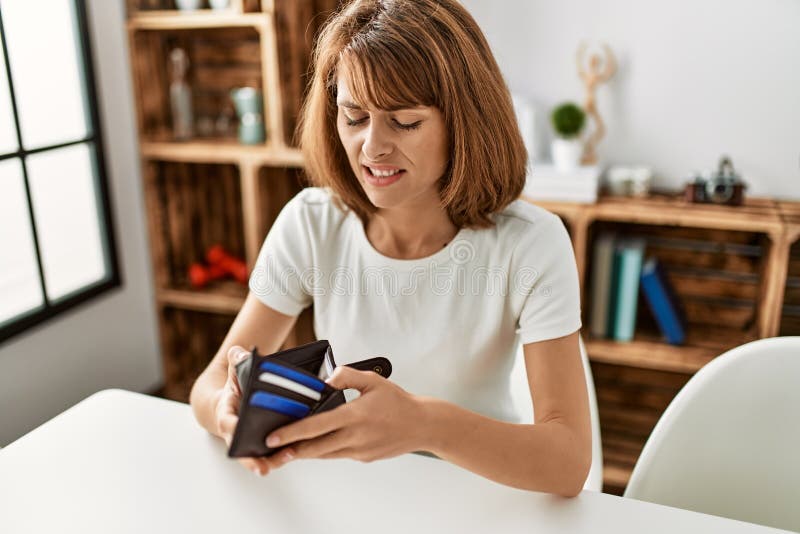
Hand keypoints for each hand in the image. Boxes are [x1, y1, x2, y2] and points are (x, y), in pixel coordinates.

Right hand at [214, 345, 282, 475]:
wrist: (236, 400)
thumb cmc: (237, 386)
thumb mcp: (236, 371)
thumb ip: (238, 361)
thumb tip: (239, 353)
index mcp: (227, 413)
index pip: (227, 423)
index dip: (232, 429)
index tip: (238, 432)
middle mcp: (237, 432)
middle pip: (242, 449)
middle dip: (251, 460)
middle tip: (263, 468)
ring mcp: (251, 440)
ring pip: (260, 456)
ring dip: (272, 460)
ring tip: (288, 456)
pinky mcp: (266, 443)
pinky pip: (274, 453)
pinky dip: (283, 454)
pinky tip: (297, 452)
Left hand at [263, 366, 427, 464]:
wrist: (422, 425)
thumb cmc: (397, 402)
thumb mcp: (373, 380)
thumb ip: (346, 375)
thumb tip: (324, 381)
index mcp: (355, 416)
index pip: (316, 426)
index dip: (292, 433)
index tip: (274, 437)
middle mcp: (355, 437)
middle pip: (314, 448)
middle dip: (290, 450)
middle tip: (271, 450)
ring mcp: (359, 451)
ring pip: (324, 454)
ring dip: (305, 451)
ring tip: (286, 449)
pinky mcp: (363, 458)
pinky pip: (338, 454)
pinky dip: (324, 450)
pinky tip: (315, 444)